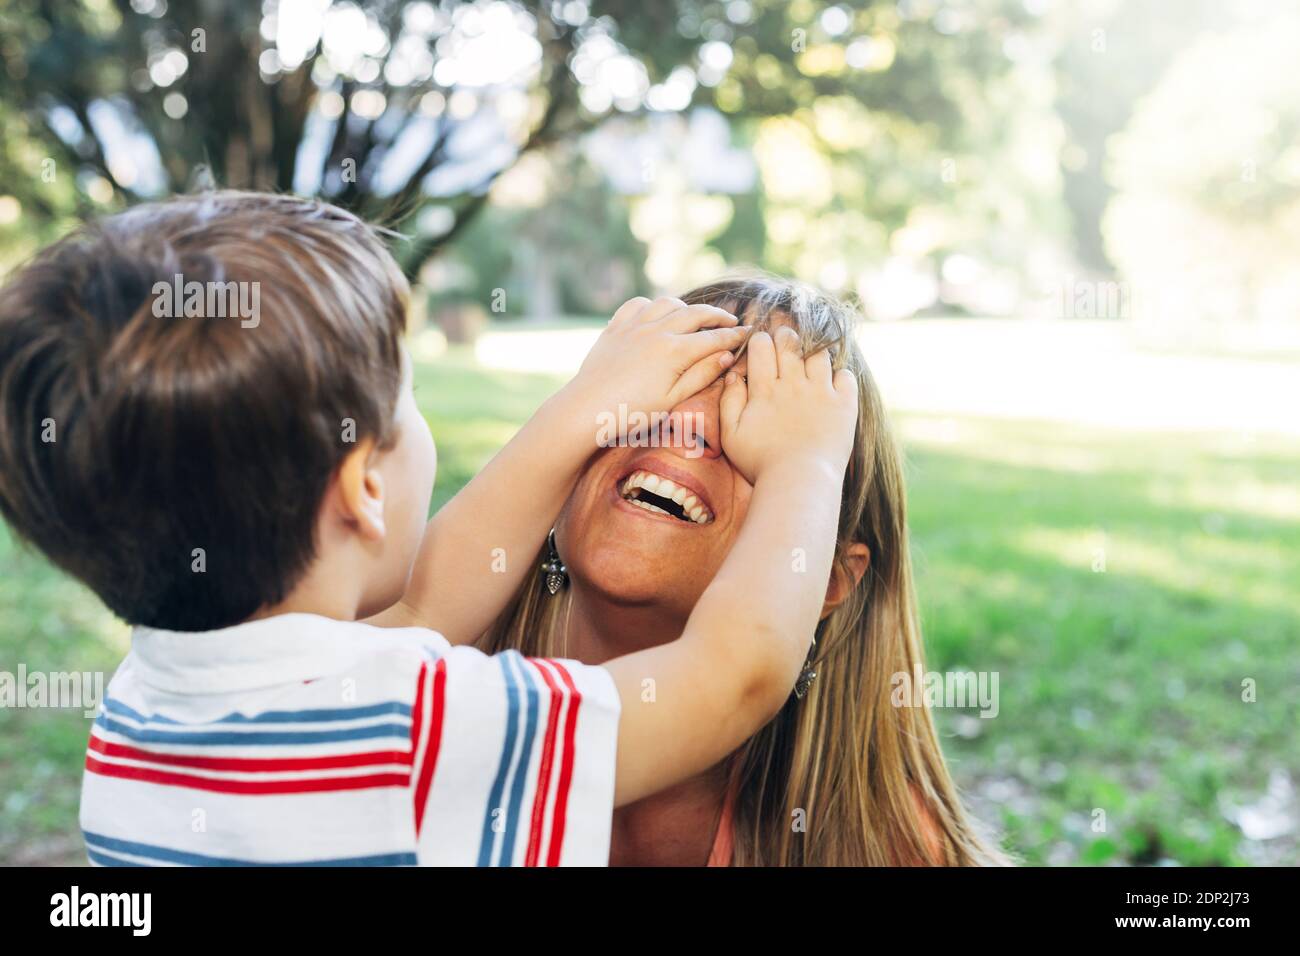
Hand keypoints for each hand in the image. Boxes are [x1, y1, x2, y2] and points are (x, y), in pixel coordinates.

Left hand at [570, 296, 747, 430]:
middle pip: (696, 314)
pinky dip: (652, 305)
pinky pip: (637, 305)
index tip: (748, 334)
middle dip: (717, 315)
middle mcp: (657, 331)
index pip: (714, 338)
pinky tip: (657, 314)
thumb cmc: (632, 412)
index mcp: (675, 351)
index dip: (734, 336)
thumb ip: (701, 375)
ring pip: (667, 303)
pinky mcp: (615, 328)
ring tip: (695, 316)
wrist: (587, 409)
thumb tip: (726, 356)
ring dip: (686, 307)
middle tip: (731, 320)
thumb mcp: (673, 399)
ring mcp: (634, 326)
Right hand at [718, 325, 858, 484]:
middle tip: (785, 343)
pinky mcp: (844, 405)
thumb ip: (729, 402)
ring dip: (813, 351)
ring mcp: (821, 392)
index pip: (762, 346)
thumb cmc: (760, 463)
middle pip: (790, 342)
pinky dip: (840, 374)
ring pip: (819, 353)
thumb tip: (733, 376)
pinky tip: (833, 383)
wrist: (800, 482)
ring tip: (809, 361)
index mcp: (765, 389)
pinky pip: (846, 376)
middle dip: (785, 336)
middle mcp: (794, 383)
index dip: (760, 341)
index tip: (761, 347)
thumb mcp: (731, 435)